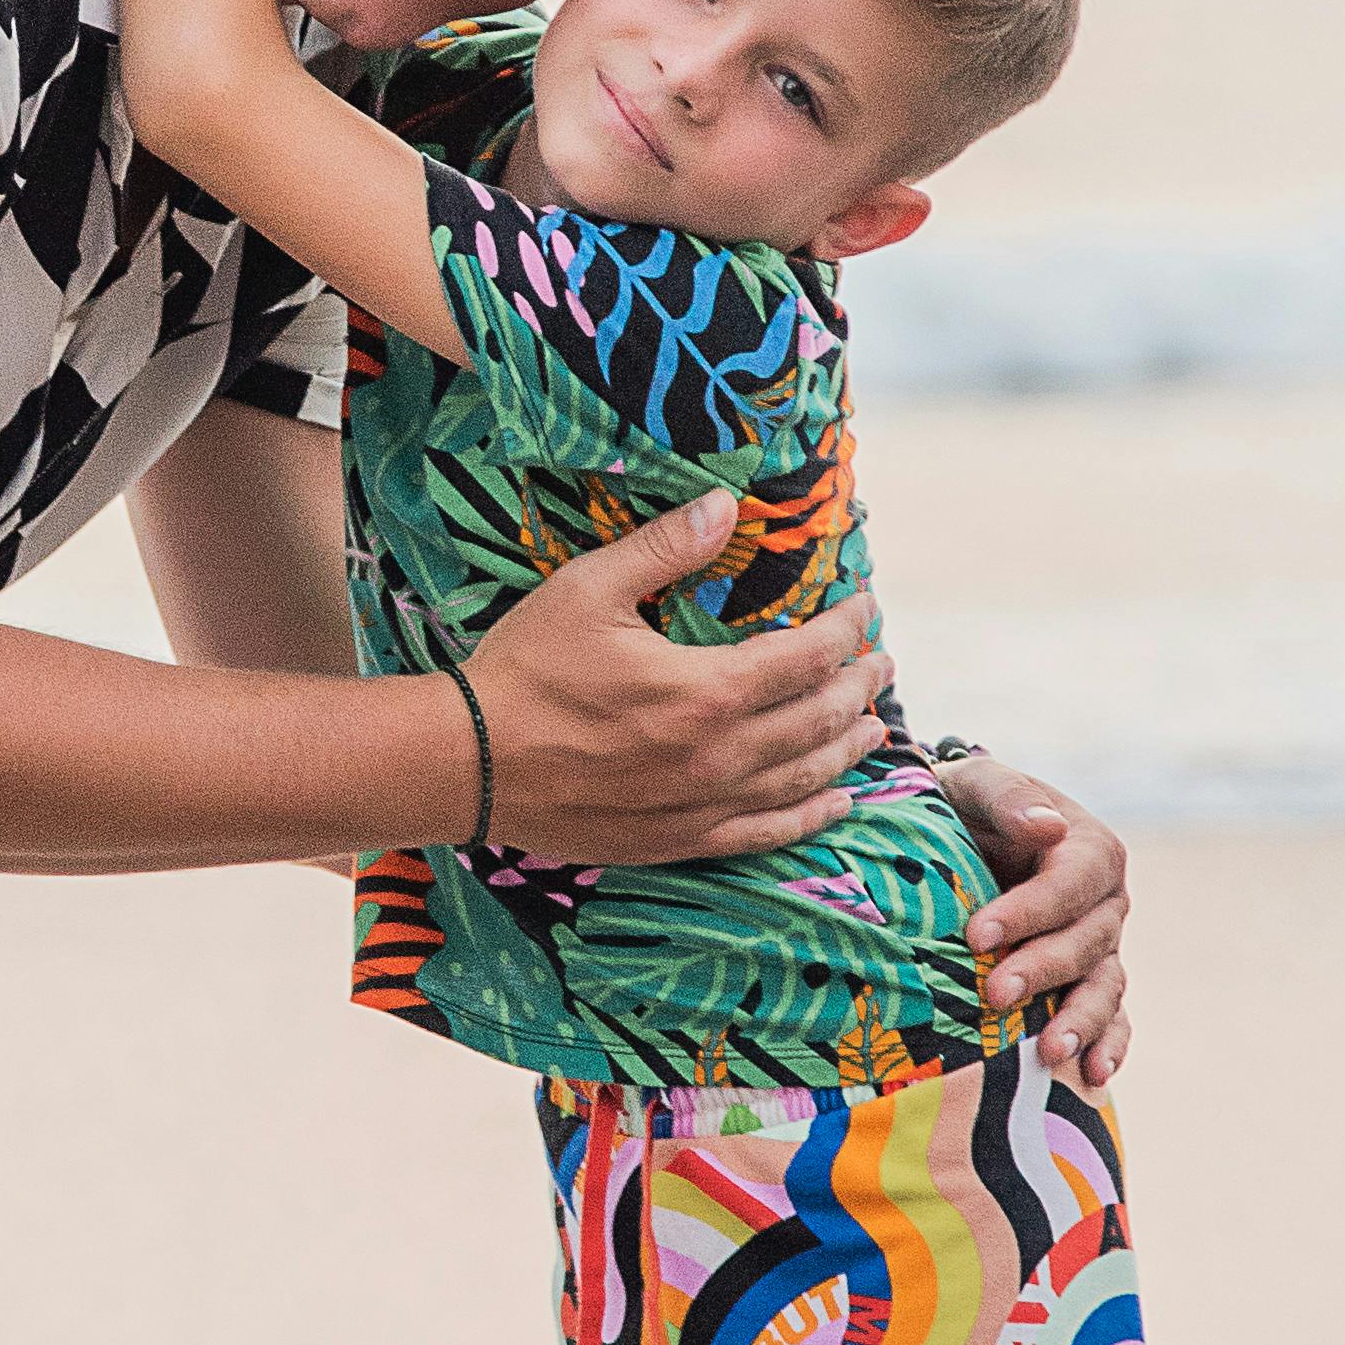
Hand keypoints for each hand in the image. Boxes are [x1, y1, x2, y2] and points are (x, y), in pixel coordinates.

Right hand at [466, 503, 894, 864]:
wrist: (466, 764)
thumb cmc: (523, 671)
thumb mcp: (587, 588)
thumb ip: (664, 548)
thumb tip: (724, 505)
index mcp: (705, 691)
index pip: (808, 656)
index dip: (846, 628)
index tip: (863, 606)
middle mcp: (720, 756)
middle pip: (819, 719)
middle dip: (858, 684)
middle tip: (879, 660)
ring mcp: (704, 806)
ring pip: (805, 778)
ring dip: (848, 748)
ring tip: (873, 724)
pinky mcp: (680, 840)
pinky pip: (768, 833)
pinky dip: (812, 815)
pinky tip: (836, 802)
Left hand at [942, 758, 1130, 1088]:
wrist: (958, 838)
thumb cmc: (964, 807)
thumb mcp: (977, 784)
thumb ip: (1009, 797)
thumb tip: (1047, 827)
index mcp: (1089, 849)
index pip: (1070, 883)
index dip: (1029, 911)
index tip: (978, 935)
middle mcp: (1105, 902)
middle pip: (1088, 942)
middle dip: (1042, 970)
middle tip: (994, 995)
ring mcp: (1101, 948)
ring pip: (1104, 987)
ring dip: (1081, 1021)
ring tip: (1050, 1053)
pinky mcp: (1088, 984)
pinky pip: (1111, 1019)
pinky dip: (1107, 1047)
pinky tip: (1092, 1078)